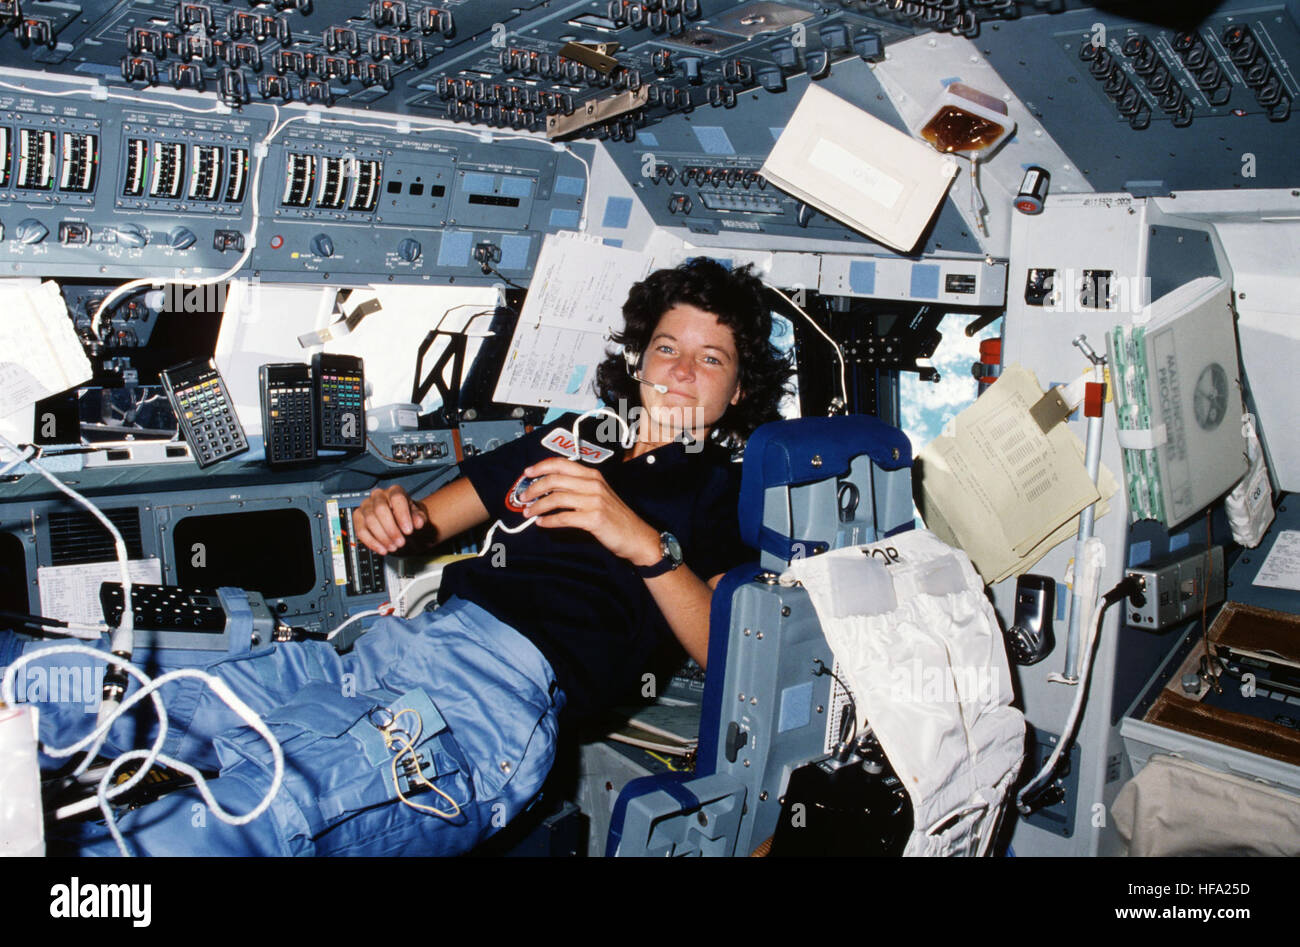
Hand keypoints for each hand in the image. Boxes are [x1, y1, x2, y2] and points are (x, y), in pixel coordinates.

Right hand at [353, 485, 428, 554]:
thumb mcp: (418, 516)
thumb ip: (419, 518)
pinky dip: (372, 542)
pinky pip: (360, 531)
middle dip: (391, 529)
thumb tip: (418, 522)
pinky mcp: (358, 518)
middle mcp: (378, 495)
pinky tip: (382, 549)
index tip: (409, 531)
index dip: (403, 515)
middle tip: (401, 543)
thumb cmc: (409, 516)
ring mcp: (366, 506)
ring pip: (370, 521)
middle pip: (380, 509)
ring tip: (393, 547)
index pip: (397, 498)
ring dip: (382, 537)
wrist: (401, 520)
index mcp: (394, 491)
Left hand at [520, 457, 661, 565]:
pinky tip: (542, 523)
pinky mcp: (593, 519)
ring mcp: (594, 501)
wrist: (636, 537)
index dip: (541, 467)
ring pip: (556, 498)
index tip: (527, 473)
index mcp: (593, 476)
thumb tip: (550, 487)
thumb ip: (579, 487)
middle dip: (533, 488)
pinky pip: (564, 517)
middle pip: (555, 480)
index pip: (561, 464)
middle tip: (523, 497)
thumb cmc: (616, 517)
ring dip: (537, 506)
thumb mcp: (599, 494)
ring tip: (528, 513)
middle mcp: (593, 484)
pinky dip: (548, 521)